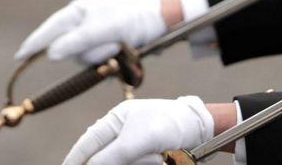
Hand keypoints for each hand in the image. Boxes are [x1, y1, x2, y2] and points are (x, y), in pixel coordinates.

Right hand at [15, 0, 165, 65]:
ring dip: (102, 56)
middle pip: (70, 47)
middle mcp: (84, 22)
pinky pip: (99, 61)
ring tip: (122, 47)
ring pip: (85, 57)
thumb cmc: (134, 17)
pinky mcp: (108, 46)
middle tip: (111, 48)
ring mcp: (96, 34)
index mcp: (79, 10)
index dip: (35, 43)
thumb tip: (51, 55)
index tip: (19, 56)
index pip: (51, 28)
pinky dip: (109, 61)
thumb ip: (77, 40)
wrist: (165, 21)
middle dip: (89, 52)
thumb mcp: (106, 28)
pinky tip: (122, 55)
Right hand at [63, 96, 213, 164]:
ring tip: (161, 156)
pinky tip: (165, 158)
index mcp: (114, 122)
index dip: (76, 157)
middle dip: (128, 160)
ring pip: (128, 164)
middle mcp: (123, 136)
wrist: (205, 130)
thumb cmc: (170, 124)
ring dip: (146, 163)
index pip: (88, 143)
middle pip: (109, 159)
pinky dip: (154, 164)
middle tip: (150, 157)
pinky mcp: (151, 159)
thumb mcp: (139, 138)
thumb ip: (114, 154)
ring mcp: (138, 150)